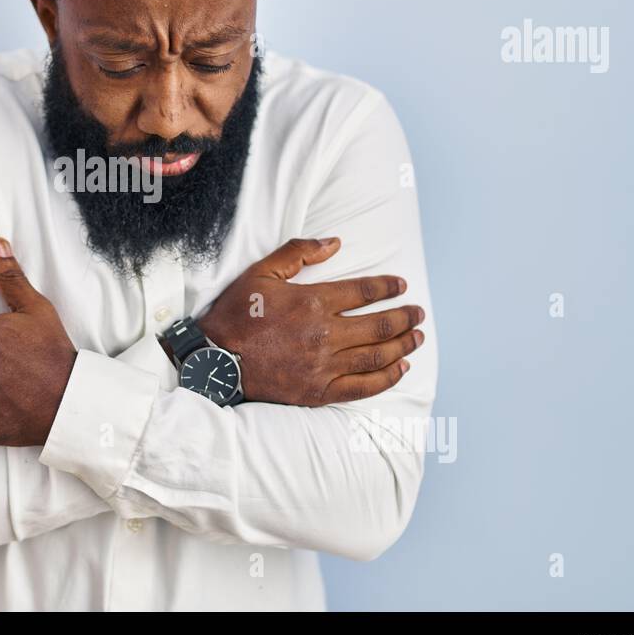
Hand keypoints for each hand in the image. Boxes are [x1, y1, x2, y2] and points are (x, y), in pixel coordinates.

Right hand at [199, 237, 424, 406]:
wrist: (215, 360)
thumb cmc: (236, 315)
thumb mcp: (260, 272)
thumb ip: (299, 253)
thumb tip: (335, 243)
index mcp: (312, 302)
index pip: (364, 292)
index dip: (387, 287)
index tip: (401, 286)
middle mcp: (325, 334)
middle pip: (380, 325)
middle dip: (405, 317)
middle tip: (418, 313)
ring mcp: (324, 366)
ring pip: (378, 356)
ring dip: (404, 345)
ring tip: (417, 337)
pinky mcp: (319, 391)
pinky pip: (363, 387)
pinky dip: (387, 377)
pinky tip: (400, 368)